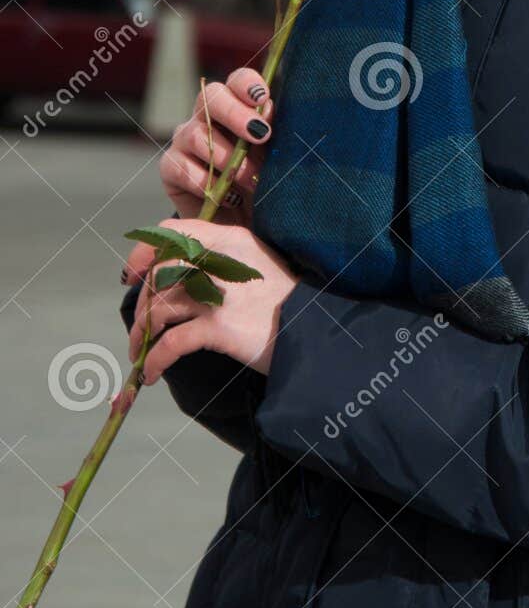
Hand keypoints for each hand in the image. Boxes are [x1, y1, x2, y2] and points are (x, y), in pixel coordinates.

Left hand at [126, 218, 298, 382]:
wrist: (317, 327)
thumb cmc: (286, 299)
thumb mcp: (256, 262)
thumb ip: (222, 259)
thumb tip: (180, 276)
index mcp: (228, 239)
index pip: (171, 234)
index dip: (143, 254)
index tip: (132, 277)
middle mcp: (219, 261)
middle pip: (159, 274)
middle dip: (143, 304)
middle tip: (142, 328)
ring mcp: (218, 294)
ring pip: (159, 309)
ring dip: (141, 334)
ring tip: (140, 353)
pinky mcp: (219, 328)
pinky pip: (171, 344)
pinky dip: (154, 360)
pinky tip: (151, 373)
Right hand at [159, 67, 273, 222]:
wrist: (238, 225)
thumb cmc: (260, 184)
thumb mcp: (271, 160)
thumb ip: (268, 133)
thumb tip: (267, 108)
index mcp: (236, 106)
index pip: (237, 81)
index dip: (247, 84)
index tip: (263, 97)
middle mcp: (206, 116)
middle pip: (211, 96)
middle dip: (236, 114)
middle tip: (260, 134)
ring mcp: (185, 139)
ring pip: (198, 135)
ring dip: (227, 159)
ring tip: (250, 180)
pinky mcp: (170, 167)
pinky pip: (182, 167)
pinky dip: (207, 183)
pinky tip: (229, 197)